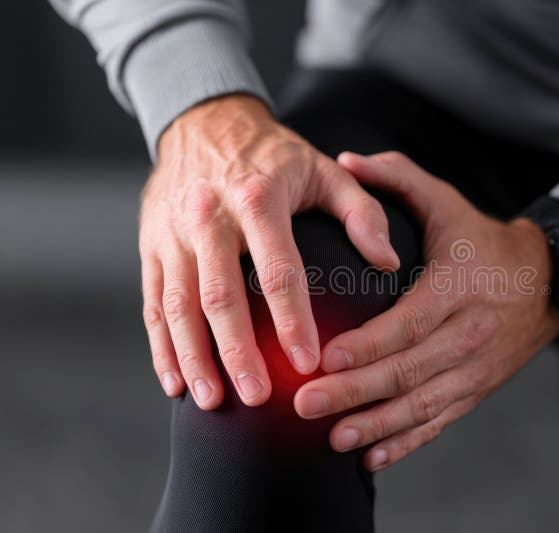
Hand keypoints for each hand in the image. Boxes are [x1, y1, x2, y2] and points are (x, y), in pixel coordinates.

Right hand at [139, 95, 399, 408]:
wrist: (204, 123)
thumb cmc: (276, 156)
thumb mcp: (325, 170)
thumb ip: (362, 212)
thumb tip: (389, 262)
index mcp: (258, 197)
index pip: (278, 268)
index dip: (292, 319)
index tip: (308, 363)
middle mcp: (209, 215)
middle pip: (220, 294)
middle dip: (238, 351)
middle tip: (259, 398)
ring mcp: (172, 232)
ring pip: (177, 305)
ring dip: (193, 357)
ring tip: (213, 402)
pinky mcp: (151, 246)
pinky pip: (152, 302)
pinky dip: (160, 347)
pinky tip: (176, 385)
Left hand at [294, 152, 558, 469]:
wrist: (546, 280)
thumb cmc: (481, 240)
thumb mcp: (446, 202)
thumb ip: (398, 178)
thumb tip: (346, 160)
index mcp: (459, 287)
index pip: (410, 322)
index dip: (368, 345)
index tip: (324, 358)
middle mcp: (471, 332)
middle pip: (410, 371)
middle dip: (355, 391)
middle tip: (305, 404)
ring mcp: (477, 367)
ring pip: (424, 404)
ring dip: (376, 424)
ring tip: (332, 437)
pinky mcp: (477, 388)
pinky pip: (441, 421)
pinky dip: (406, 442)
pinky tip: (371, 456)